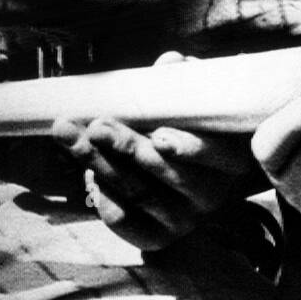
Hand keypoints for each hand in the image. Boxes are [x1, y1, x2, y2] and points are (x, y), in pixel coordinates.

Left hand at [52, 58, 254, 251]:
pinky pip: (122, 219)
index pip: (213, 155)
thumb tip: (170, 62)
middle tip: (97, 125)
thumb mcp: (197, 101)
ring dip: (98, 162)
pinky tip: (86, 166)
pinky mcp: (155, 237)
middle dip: (126, 146)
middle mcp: (210, 196)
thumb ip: (186, 80)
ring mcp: (182, 220)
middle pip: (164, 172)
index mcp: (230, 159)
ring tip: (70, 134)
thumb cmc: (196, 126)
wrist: (197, 176)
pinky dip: (102, 194)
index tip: (160, 136)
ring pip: (136, 191)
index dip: (189, 148)